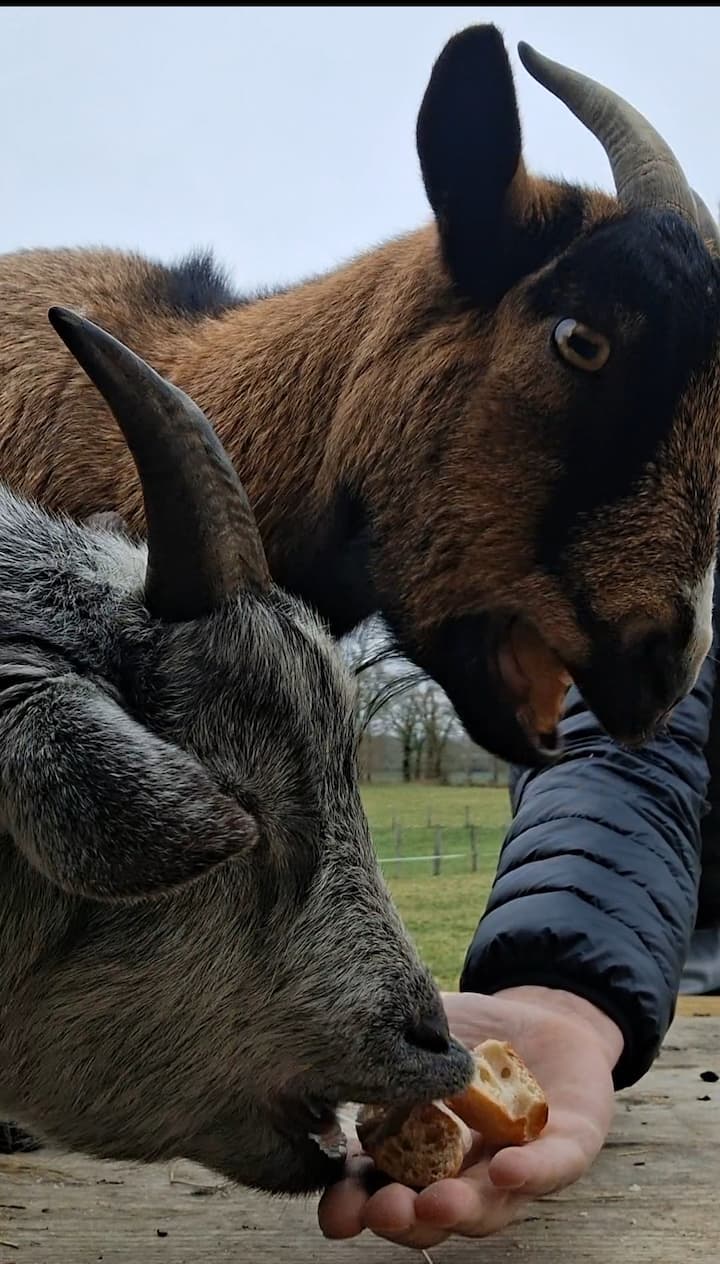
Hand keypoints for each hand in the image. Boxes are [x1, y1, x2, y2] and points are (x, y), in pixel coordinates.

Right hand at [318, 986, 622, 1250]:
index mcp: (419, 1151)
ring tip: (437, 1203)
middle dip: (405, 1219)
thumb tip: (329, 1041)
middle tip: (382, 1211)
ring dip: (462, 1209)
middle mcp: (465, 1172)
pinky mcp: (569, 1147)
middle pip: (431, 1214)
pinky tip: (507, 1169)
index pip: (380, 1189)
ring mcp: (516, 1165)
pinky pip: (552, 1168)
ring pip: (490, 1205)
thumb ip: (380, 1040)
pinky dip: (531, 1173)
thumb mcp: (416, 1032)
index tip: (335, 1213)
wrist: (544, 1014)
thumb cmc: (468, 1029)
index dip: (356, 1207)